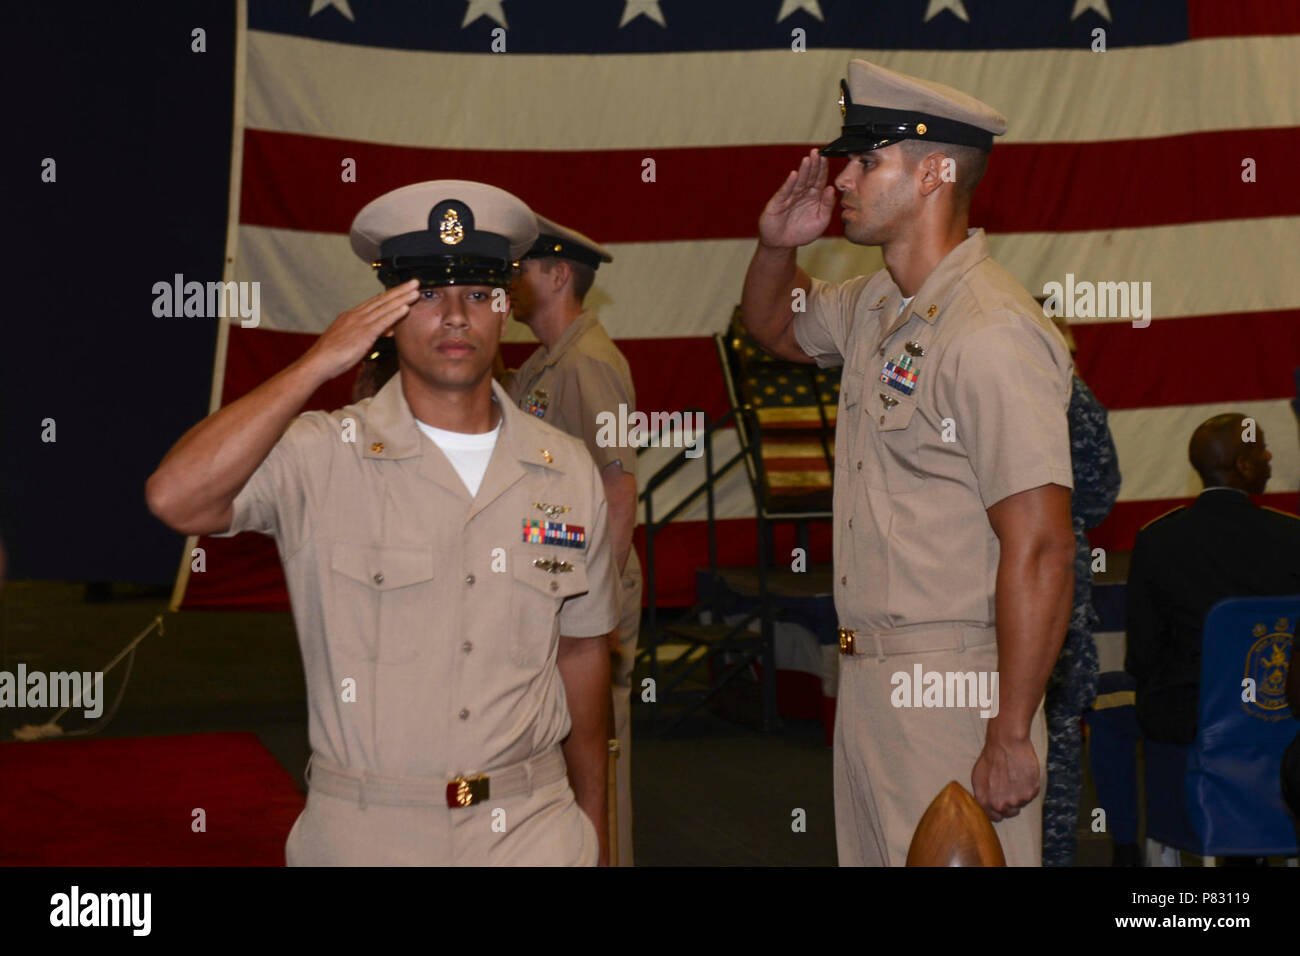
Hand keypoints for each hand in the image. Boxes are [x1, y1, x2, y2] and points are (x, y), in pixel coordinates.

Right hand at [301, 280, 418, 380]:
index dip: (391, 294)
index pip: (375, 302)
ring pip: (385, 307)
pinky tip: (406, 307)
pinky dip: (395, 313)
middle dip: (400, 291)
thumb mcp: (353, 341)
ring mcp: (360, 323)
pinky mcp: (364, 333)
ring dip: (402, 298)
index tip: (403, 288)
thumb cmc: (332, 356)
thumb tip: (388, 329)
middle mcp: (357, 315)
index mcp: (352, 316)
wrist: (318, 362)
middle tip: (414, 282)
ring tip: (415, 291)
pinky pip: (382, 321)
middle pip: (382, 300)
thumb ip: (371, 333)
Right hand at [758, 148, 835, 248]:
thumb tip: (831, 189)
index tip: (826, 157)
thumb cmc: (802, 232)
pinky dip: (789, 184)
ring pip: (798, 182)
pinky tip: (794, 175)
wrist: (782, 244)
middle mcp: (802, 194)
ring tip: (808, 160)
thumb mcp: (820, 221)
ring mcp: (789, 197)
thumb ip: (827, 206)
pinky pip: (785, 192)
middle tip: (817, 152)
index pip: (819, 179)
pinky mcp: (778, 203)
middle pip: (809, 177)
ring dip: (803, 170)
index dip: (823, 169)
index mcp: (814, 197)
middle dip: (813, 164)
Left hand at [970, 728, 1039, 822]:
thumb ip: (982, 796)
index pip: (993, 818)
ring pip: (1020, 803)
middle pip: (1009, 813)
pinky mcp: (1030, 793)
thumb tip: (987, 807)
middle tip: (1009, 788)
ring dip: (1019, 794)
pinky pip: (1030, 795)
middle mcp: (1000, 804)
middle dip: (1010, 803)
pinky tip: (1022, 775)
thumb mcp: (977, 778)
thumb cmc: (991, 758)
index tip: (1001, 809)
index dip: (998, 813)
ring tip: (1015, 777)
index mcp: (985, 801)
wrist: (1006, 743)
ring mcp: (1016, 800)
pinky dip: (1028, 788)